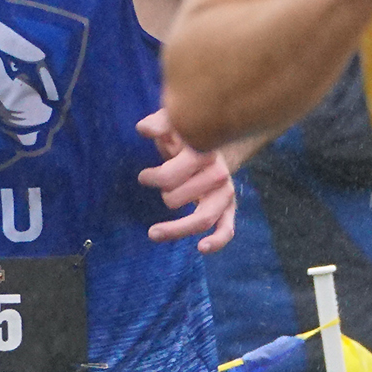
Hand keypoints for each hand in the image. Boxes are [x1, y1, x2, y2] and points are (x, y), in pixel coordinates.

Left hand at [136, 109, 236, 252]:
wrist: (213, 142)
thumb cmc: (185, 134)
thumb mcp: (172, 123)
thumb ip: (158, 123)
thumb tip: (143, 129)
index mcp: (203, 153)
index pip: (171, 176)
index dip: (153, 178)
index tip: (144, 176)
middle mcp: (218, 174)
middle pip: (179, 199)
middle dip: (164, 195)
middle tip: (160, 187)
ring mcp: (225, 193)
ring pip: (202, 219)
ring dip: (176, 230)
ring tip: (152, 234)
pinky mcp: (229, 208)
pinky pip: (227, 229)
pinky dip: (217, 241)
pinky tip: (201, 248)